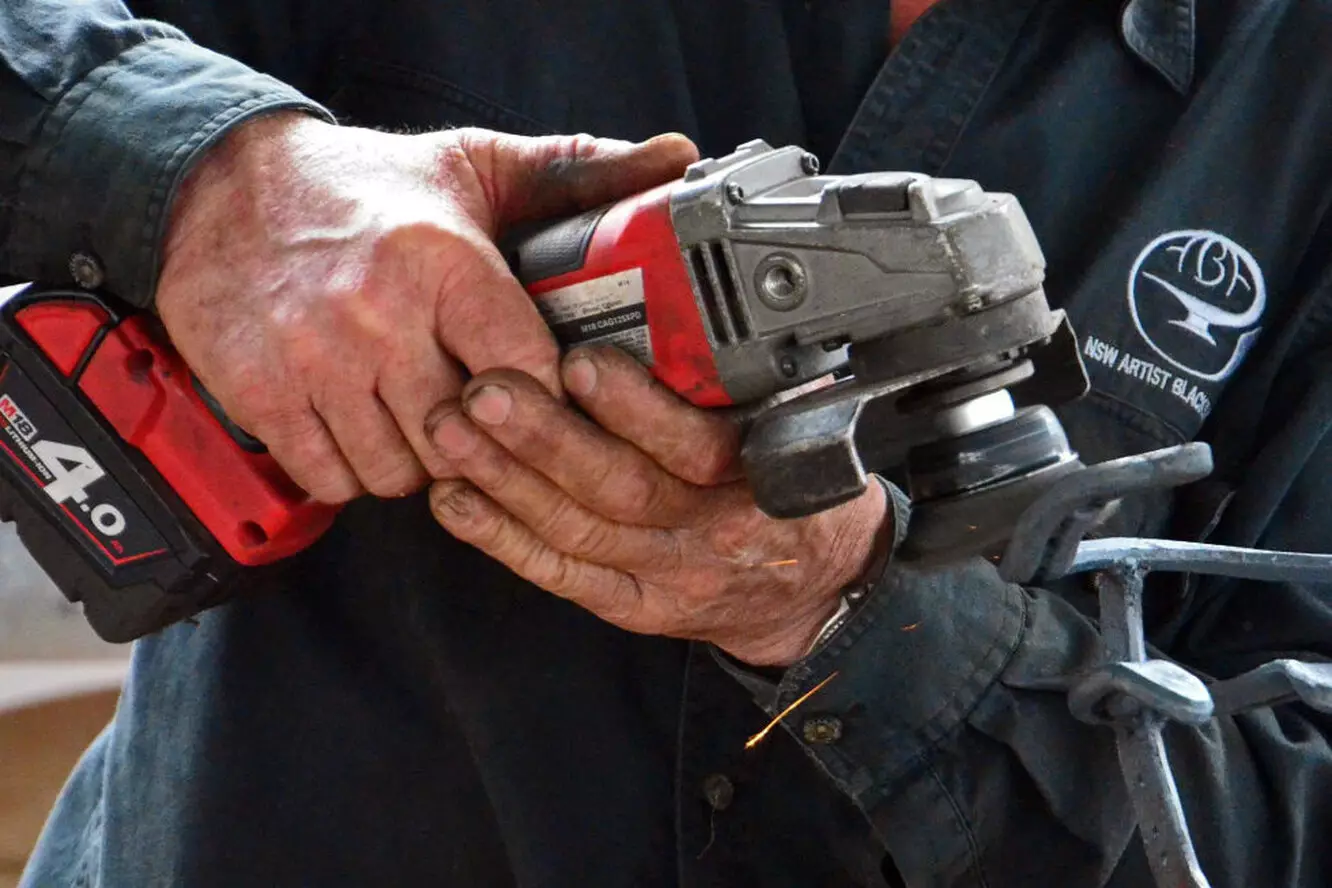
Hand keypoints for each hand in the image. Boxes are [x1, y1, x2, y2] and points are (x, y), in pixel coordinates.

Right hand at [156, 112, 697, 502]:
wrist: (222, 187)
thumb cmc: (368, 188)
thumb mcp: (474, 167)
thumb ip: (578, 173)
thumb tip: (680, 158)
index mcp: (442, 261)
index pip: (526, 373)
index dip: (546, 402)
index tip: (549, 403)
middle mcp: (375, 313)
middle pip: (466, 439)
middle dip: (482, 442)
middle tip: (479, 419)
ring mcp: (310, 358)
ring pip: (399, 472)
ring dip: (418, 462)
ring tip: (417, 419)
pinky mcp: (257, 391)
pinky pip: (332, 479)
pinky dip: (352, 469)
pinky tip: (361, 428)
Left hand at [425, 346, 891, 666]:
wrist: (815, 592)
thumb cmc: (805, 495)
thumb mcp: (808, 431)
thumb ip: (750, 386)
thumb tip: (686, 304)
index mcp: (762, 481)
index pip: (699, 446)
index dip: (633, 408)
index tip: (578, 360)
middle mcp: (712, 534)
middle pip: (619, 489)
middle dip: (543, 437)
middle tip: (484, 390)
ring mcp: (669, 577)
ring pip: (577, 529)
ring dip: (506, 479)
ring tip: (452, 429)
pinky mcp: (634, 607)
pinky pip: (562, 575)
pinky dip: (503, 539)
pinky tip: (457, 500)